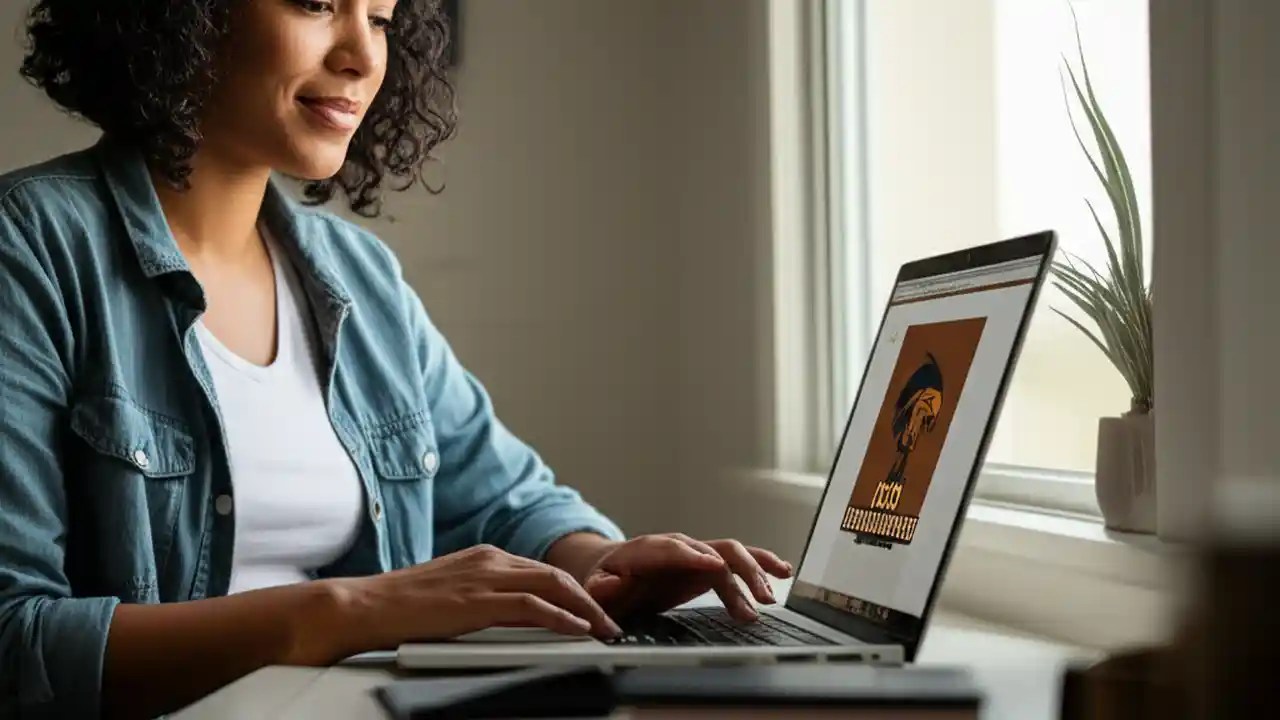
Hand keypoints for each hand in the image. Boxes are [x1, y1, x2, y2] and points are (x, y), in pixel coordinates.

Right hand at [309, 544, 622, 662]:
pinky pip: (533, 607)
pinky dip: (562, 617)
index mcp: (485, 556)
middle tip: (610, 623)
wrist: (362, 606)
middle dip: (589, 599)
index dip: (574, 591)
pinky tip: (578, 630)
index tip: (593, 611)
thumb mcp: (451, 595)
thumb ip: (484, 599)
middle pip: (556, 574)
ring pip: (553, 585)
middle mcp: (490, 559)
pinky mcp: (478, 600)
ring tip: (604, 630)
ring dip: (585, 609)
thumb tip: (515, 617)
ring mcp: (485, 577)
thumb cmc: (398, 607)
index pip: (542, 570)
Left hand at [581, 534, 792, 621]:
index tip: (716, 568)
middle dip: (737, 572)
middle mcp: (679, 546)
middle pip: (713, 550)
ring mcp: (696, 553)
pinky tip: (783, 571)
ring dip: (754, 573)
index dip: (695, 556)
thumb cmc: (606, 581)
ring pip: (732, 554)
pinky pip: (738, 560)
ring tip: (771, 598)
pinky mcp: (708, 565)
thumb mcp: (594, 586)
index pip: (674, 548)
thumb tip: (610, 583)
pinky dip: (761, 563)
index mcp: (649, 550)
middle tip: (756, 601)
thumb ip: (602, 586)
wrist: (613, 573)